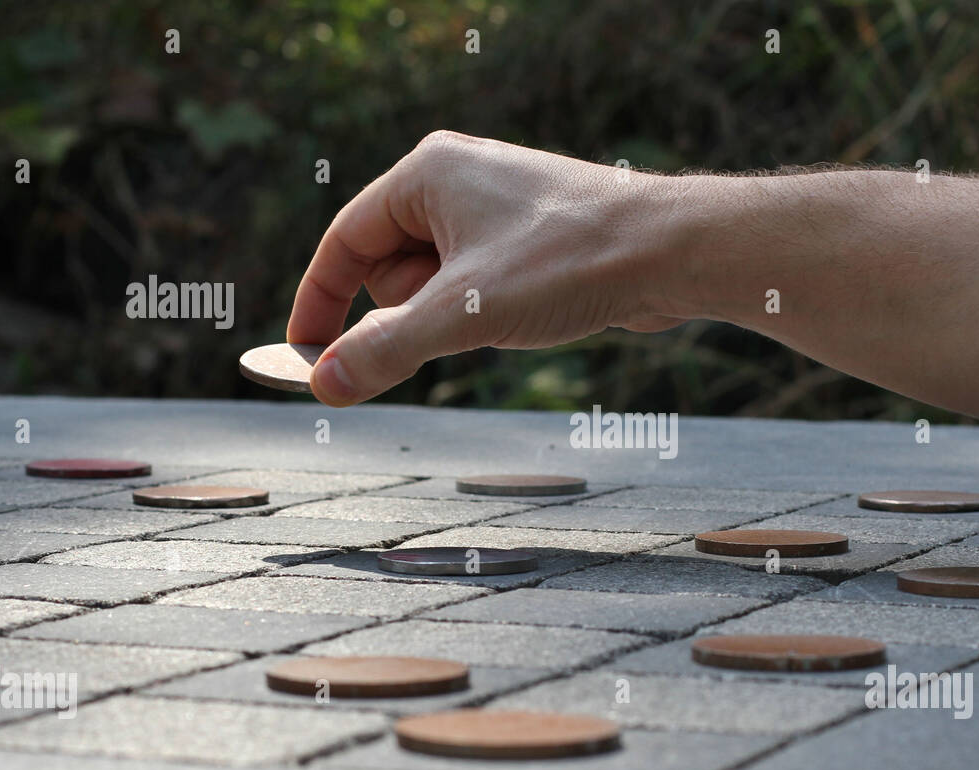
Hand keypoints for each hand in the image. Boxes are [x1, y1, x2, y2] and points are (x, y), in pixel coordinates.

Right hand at [287, 131, 687, 405]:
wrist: (671, 251)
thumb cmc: (570, 261)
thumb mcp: (464, 314)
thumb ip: (387, 350)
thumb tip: (325, 385)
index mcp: (426, 174)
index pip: (345, 242)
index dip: (319, 303)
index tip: (307, 358)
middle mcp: (457, 181)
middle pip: (388, 264)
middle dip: (404, 312)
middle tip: (444, 333)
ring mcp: (496, 209)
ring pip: (436, 281)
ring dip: (449, 316)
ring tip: (502, 315)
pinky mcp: (529, 239)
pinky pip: (477, 285)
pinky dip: (483, 312)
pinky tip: (528, 313)